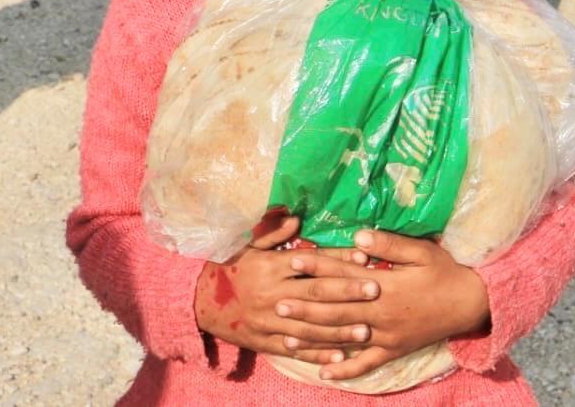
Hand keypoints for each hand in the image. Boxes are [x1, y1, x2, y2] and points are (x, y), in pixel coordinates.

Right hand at [193, 216, 379, 364]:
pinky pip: (295, 350)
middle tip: (375, 290)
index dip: (337, 260)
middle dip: (347, 292)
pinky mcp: (265, 342)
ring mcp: (270, 321)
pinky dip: (317, 354)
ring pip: (310, 326)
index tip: (363, 259)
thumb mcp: (247, 245)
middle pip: (315, 293)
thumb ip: (273, 233)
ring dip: (339, 329)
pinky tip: (339, 356)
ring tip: (366, 330)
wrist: (199, 303)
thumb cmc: (230, 269)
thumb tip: (296, 218)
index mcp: (271, 267)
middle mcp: (273, 293)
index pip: (310, 262)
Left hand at [280, 230, 489, 380]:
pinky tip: (324, 372)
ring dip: (315, 338)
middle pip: (335, 310)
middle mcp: (380, 313)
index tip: (292, 261)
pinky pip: (366, 363)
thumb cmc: (445, 271)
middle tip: (278, 304)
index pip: (343, 275)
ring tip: (288, 337)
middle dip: (305, 307)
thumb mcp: (421, 251)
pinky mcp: (394, 349)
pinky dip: (345, 369)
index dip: (317, 267)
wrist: (471, 303)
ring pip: (344, 338)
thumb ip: (389, 244)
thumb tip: (357, 237)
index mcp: (385, 285)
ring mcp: (385, 335)